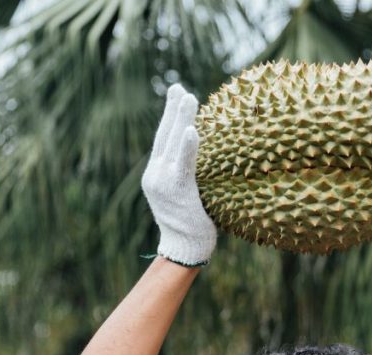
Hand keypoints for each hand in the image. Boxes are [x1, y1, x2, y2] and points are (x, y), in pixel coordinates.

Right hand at [141, 84, 216, 266]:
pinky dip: (186, 146)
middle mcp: (155, 175)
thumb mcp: (191, 197)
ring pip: (170, 143)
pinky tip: (192, 130)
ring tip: (188, 97)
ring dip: (180, 118)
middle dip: (172, 109)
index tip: (176, 94)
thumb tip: (217, 160)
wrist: (185, 249)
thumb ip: (193, 177)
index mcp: (157, 175)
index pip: (163, 140)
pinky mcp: (176, 190)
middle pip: (163, 135)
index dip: (169, 116)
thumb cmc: (195, 227)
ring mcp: (162, 182)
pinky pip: (183, 163)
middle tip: (178, 87)